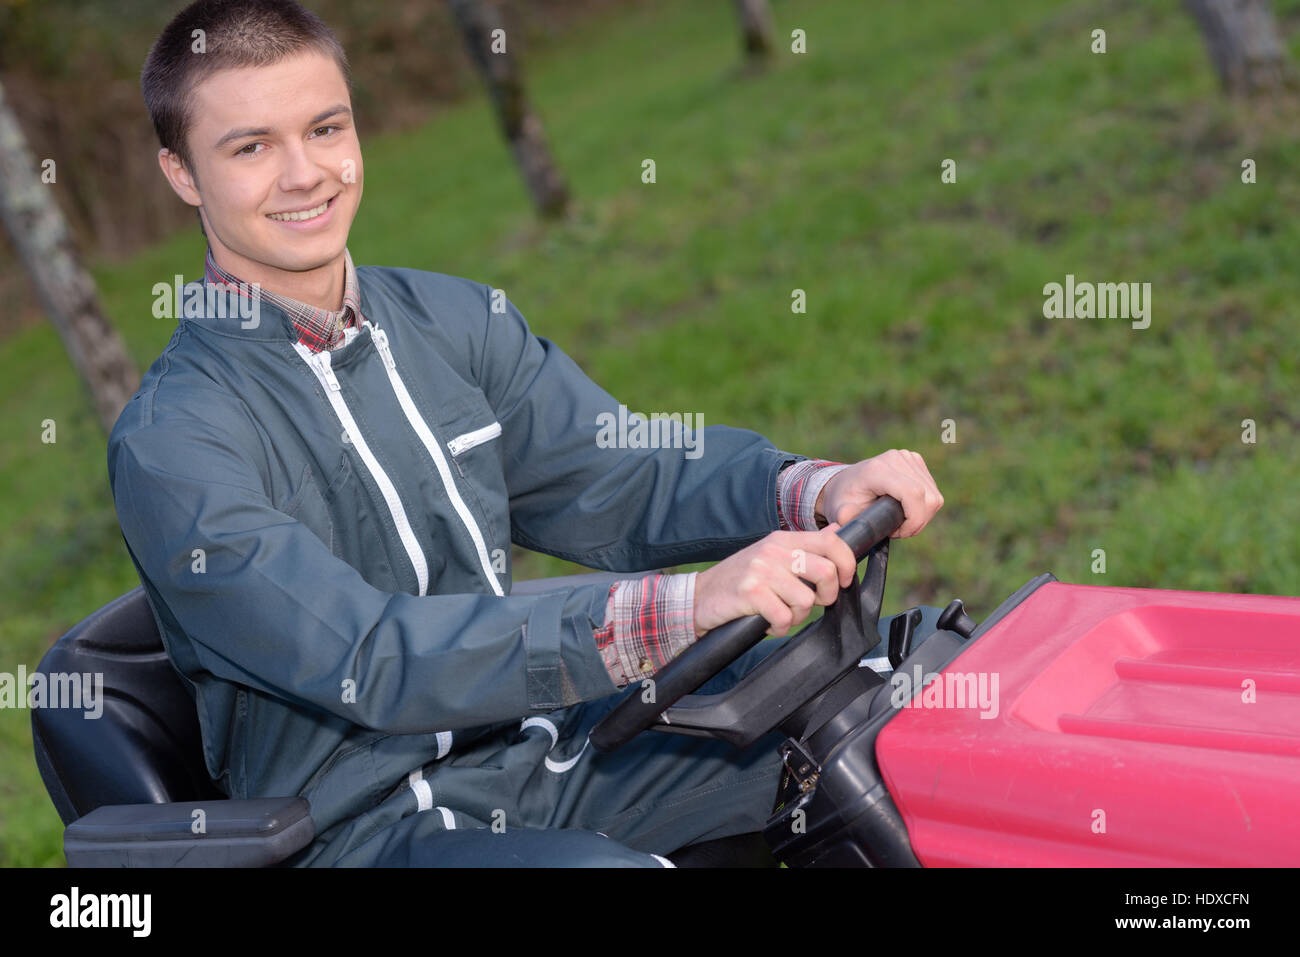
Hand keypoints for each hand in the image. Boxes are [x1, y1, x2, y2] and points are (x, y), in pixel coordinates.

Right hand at [693, 525, 857, 637]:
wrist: (699, 596)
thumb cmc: (739, 579)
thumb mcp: (772, 554)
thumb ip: (805, 545)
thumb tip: (837, 531)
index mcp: (783, 539)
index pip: (831, 541)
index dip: (846, 563)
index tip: (843, 581)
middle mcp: (773, 550)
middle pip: (826, 572)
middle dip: (826, 596)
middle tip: (812, 604)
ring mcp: (761, 570)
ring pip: (806, 600)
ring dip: (797, 616)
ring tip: (781, 613)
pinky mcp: (750, 592)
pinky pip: (783, 618)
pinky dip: (780, 627)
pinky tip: (768, 623)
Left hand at [816, 449, 943, 538]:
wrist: (845, 483)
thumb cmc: (845, 500)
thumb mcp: (840, 512)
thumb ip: (845, 518)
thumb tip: (848, 517)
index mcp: (878, 470)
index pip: (913, 493)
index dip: (914, 519)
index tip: (899, 533)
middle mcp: (895, 459)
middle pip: (928, 498)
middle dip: (917, 522)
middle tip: (898, 531)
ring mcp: (908, 457)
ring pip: (934, 496)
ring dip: (921, 516)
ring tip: (900, 521)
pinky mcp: (915, 460)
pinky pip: (932, 491)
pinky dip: (924, 507)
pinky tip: (906, 510)